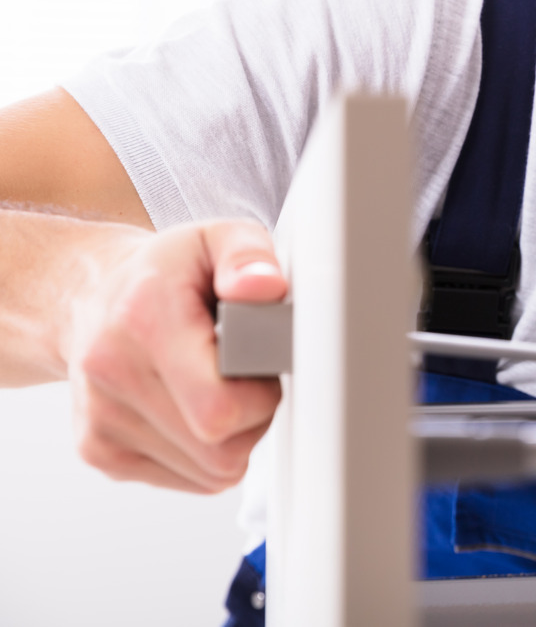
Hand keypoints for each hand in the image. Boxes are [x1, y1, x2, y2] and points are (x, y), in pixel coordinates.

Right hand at [64, 220, 285, 492]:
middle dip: (256, 418)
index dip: (261, 394)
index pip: (220, 407)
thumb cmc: (165, 272)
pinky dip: (209, 453)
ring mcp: (100, 422)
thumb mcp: (216, 238)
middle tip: (249, 375)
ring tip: (223, 387)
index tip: (262, 362)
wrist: (88, 299)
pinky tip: (197, 409)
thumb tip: (265, 288)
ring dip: (235, 438)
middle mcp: (111, 375)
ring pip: (212, 471)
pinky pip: (191, 479)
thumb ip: (248, 255)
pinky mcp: (99, 452)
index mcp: (144, 320)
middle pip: (222, 449)